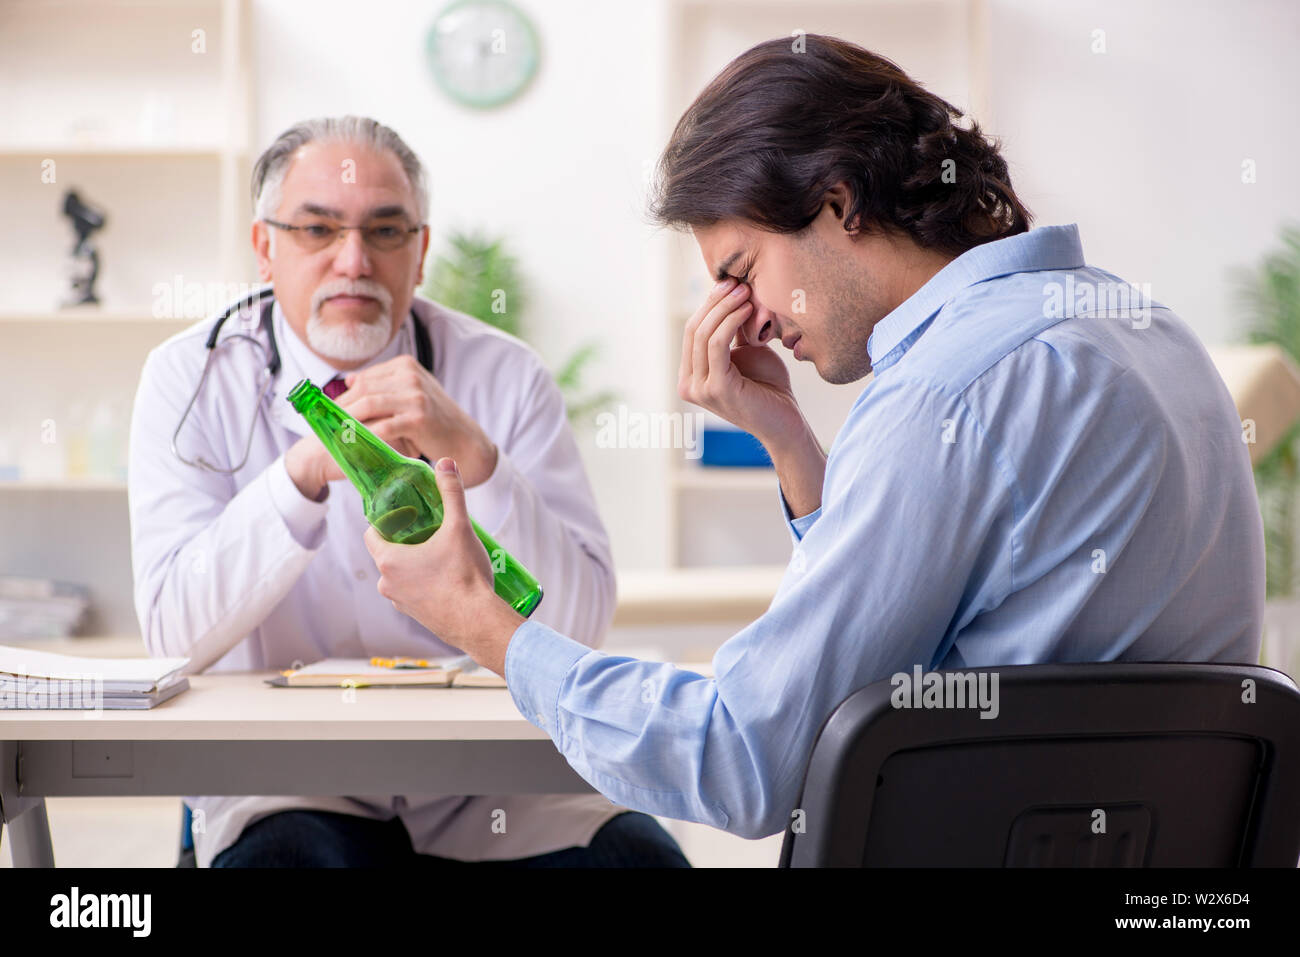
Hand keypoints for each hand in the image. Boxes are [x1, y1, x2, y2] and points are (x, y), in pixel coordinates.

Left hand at [336, 355, 498, 486]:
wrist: (464, 439)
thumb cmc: (434, 419)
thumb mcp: (410, 394)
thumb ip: (383, 386)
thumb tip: (350, 380)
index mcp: (406, 366)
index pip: (365, 378)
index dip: (344, 396)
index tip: (329, 413)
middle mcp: (410, 375)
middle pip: (364, 389)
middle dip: (341, 408)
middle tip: (326, 425)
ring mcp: (415, 395)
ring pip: (369, 404)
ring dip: (348, 420)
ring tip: (334, 433)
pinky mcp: (418, 417)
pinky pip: (383, 425)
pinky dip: (365, 435)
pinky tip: (355, 444)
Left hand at [364, 457, 524, 674]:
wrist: (479, 622)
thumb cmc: (465, 576)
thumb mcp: (459, 528)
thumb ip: (451, 493)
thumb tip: (446, 464)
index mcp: (389, 560)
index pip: (372, 533)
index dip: (386, 521)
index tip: (406, 515)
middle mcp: (387, 584)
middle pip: (387, 553)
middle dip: (405, 540)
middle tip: (429, 530)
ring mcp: (400, 603)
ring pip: (400, 574)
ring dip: (415, 563)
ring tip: (441, 553)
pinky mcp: (416, 615)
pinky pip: (413, 592)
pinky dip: (424, 582)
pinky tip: (447, 576)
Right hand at [679, 278, 805, 450]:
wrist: (785, 421)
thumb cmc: (768, 387)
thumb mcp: (745, 352)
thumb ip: (732, 331)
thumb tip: (728, 292)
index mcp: (690, 376)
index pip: (692, 330)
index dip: (709, 304)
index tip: (731, 283)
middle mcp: (688, 385)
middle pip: (693, 329)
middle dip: (716, 301)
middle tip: (739, 283)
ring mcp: (699, 389)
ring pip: (703, 334)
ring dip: (725, 308)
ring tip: (747, 293)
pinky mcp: (716, 389)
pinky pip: (717, 344)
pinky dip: (731, 321)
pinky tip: (748, 310)